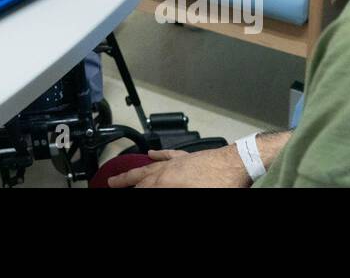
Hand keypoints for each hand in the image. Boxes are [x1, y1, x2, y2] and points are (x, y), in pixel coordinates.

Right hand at [108, 147, 251, 187]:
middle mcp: (168, 170)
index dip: (131, 191)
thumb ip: (165, 191)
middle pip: (141, 177)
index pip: (142, 189)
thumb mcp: (194, 195)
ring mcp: (178, 162)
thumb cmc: (221, 185)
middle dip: (125, 181)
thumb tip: (151, 190)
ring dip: (136, 171)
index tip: (118, 191)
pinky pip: (168, 156)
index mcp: (167, 183)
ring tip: (124, 175)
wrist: (238, 164)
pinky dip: (158, 156)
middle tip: (111, 183)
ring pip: (150, 166)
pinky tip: (151, 154)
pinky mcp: (189, 157)